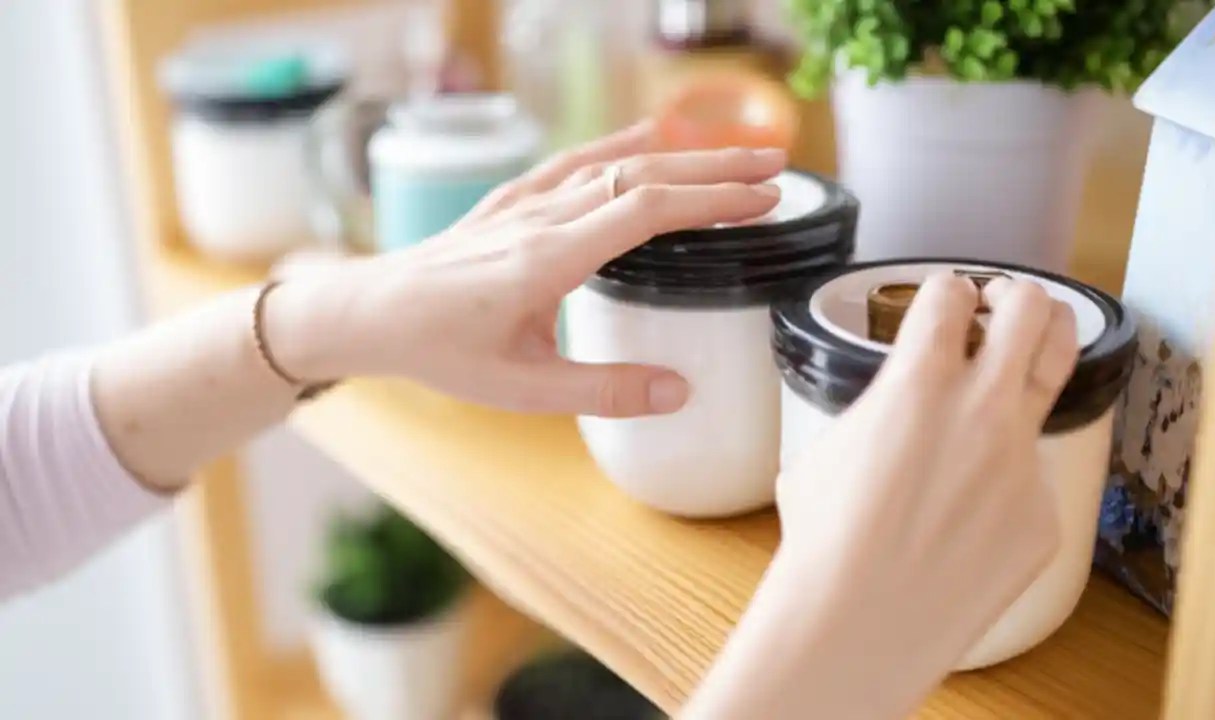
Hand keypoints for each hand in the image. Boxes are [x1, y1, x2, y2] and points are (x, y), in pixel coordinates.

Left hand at [267, 124, 785, 416]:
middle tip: (779, 167)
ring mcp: (526, 202)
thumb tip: (680, 392)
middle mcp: (542, 218)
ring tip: (737, 152)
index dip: (711, 201)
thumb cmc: (440, 351)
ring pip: (615, 163)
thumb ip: (603, 392)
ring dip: (680, 154)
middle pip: (643, 175)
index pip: (647, 212)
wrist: (370, 313)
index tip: (766, 200)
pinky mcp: (512, 200)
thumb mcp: (522, 390)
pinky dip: (622, 145)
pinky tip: (650, 138)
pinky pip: (576, 160)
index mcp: (548, 259)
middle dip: (716, 167)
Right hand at [686, 274, 1078, 719]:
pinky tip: (970, 513)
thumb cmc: (825, 539)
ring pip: (1054, 380)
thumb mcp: (825, 450)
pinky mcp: (1043, 514)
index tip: (949, 298)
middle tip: (1008, 304)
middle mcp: (982, 408)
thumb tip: (889, 415)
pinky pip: (1031, 480)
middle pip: (1030, 311)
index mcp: (917, 380)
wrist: (858, 621)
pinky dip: (1005, 482)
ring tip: (1033, 351)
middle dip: (1018, 296)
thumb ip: (873, 414)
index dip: (946, 289)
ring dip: (1040, 355)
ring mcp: (1022, 461)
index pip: (949, 295)